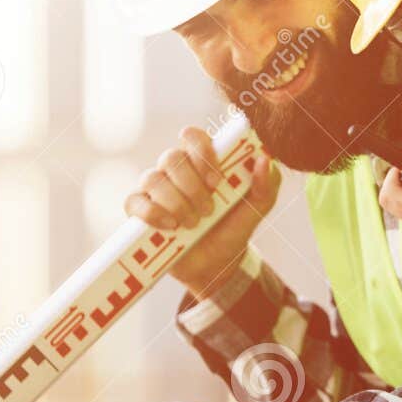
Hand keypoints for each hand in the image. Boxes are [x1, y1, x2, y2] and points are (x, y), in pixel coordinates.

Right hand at [124, 126, 281, 298]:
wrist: (217, 265)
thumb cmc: (234, 228)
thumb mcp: (258, 208)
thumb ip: (267, 183)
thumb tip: (264, 158)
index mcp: (201, 161)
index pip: (192, 136)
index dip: (201, 153)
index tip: (216, 181)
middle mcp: (175, 170)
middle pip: (171, 158)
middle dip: (191, 186)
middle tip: (208, 211)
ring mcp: (155, 189)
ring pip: (152, 178)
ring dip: (175, 202)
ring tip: (193, 224)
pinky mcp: (139, 212)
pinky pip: (133, 202)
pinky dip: (152, 213)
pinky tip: (171, 226)